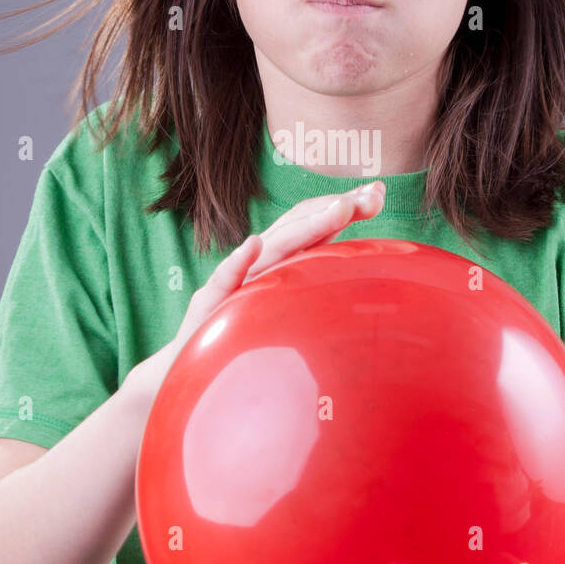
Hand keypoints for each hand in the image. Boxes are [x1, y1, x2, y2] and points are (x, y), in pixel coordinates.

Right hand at [120, 180, 385, 407]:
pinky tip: (251, 246)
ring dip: (304, 227)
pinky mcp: (209, 306)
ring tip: (339, 209)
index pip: (313, 224)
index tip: (379, 194)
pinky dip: (236, 262)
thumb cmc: (243, 339)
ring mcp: (234, 282)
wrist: (185, 369)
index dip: (343, 206)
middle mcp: (258, 264)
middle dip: (334, 207)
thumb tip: (370, 287)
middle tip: (371, 195)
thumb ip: (316, 292)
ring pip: (272, 249)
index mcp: (279, 263)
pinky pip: (222, 281)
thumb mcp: (283, 313)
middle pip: (298, 227)